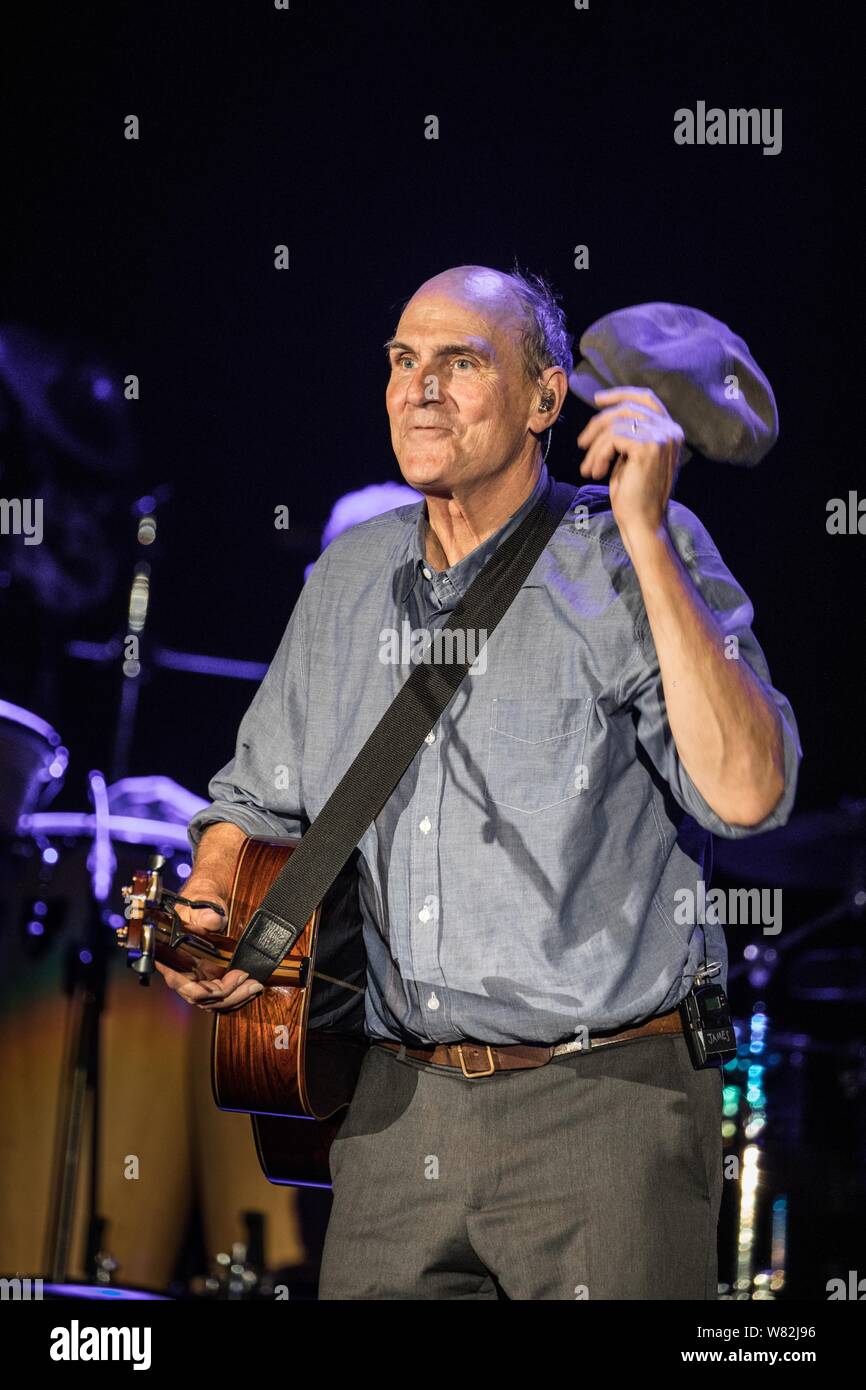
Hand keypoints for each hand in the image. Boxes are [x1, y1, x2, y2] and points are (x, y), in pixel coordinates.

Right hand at [153, 873, 264, 1012]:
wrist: (206, 903)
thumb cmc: (197, 903)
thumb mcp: (200, 904)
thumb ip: (204, 913)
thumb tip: (212, 921)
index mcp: (172, 959)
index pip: (183, 986)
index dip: (205, 992)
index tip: (227, 983)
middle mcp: (184, 973)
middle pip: (203, 999)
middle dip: (229, 996)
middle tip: (251, 984)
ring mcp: (198, 978)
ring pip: (215, 1001)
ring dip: (237, 998)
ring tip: (255, 986)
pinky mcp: (211, 978)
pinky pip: (223, 995)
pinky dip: (238, 995)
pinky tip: (251, 987)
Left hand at [576, 387, 683, 549]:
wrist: (642, 522)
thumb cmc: (634, 495)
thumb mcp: (631, 458)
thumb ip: (628, 434)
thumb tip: (606, 415)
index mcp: (670, 431)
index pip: (646, 399)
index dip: (621, 394)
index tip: (598, 399)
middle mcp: (670, 430)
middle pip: (627, 408)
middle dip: (598, 423)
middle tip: (581, 443)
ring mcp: (661, 437)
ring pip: (616, 423)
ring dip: (595, 445)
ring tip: (589, 467)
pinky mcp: (648, 447)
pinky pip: (612, 438)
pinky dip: (598, 454)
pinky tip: (596, 472)